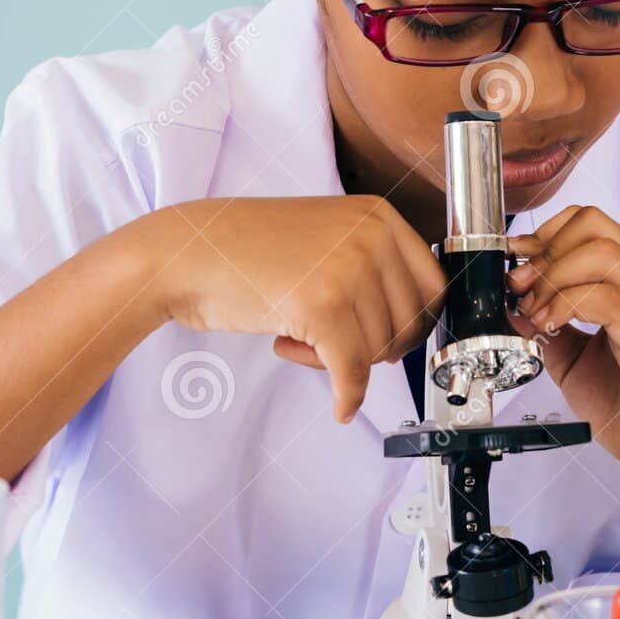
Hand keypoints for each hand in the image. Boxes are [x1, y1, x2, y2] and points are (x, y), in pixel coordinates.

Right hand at [148, 196, 446, 422]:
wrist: (185, 253)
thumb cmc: (245, 251)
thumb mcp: (327, 239)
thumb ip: (372, 268)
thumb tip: (414, 324)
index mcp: (378, 215)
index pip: (433, 287)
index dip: (413, 325)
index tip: (389, 342)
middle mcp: (373, 235)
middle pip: (411, 323)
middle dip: (376, 348)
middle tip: (332, 343)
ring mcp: (350, 267)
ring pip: (379, 350)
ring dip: (342, 361)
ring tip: (298, 338)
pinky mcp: (323, 304)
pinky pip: (354, 371)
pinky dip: (349, 396)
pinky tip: (338, 403)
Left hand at [507, 204, 619, 498]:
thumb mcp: (577, 364)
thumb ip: (549, 331)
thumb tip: (511, 306)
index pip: (588, 223)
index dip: (543, 236)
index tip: (515, 267)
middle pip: (592, 224)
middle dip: (543, 251)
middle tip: (519, 289)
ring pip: (600, 251)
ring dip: (552, 277)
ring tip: (535, 313)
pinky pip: (608, 297)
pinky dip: (566, 304)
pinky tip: (550, 328)